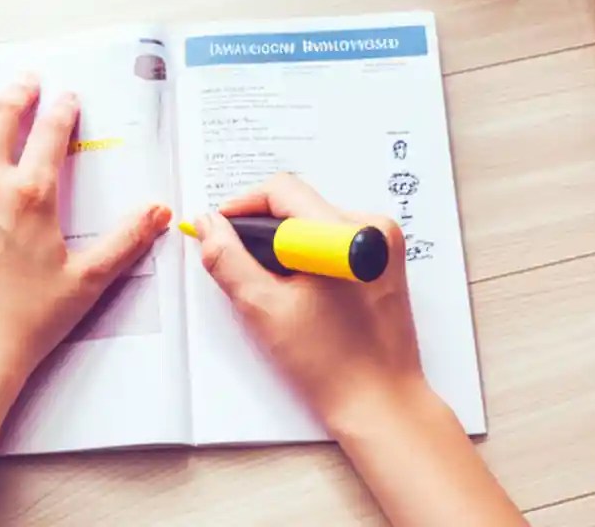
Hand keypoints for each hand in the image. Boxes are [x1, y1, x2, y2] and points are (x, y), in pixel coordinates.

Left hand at [0, 76, 171, 396]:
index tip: (66, 98)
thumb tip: (160, 211)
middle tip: (24, 80)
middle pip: (0, 119)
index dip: (62, 110)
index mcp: (31, 195)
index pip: (51, 135)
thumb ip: (126, 239)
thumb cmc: (27, 321)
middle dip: (16, 93)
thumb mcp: (88, 280)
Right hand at [192, 173, 425, 425]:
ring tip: (273, 285)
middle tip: (239, 263)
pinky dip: (309, 255)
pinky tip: (301, 291)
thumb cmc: (330, 365)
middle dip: (263, 230)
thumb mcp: (264, 309)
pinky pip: (335, 240)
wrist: (380, 403)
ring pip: (315, 222)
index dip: (242, 205)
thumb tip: (208, 224)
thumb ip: (228, 259)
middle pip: (300, 204)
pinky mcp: (386, 261)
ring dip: (286, 244)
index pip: (283, 190)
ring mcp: (384, 245)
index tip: (219, 229)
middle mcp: (373, 229)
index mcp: (347, 234)